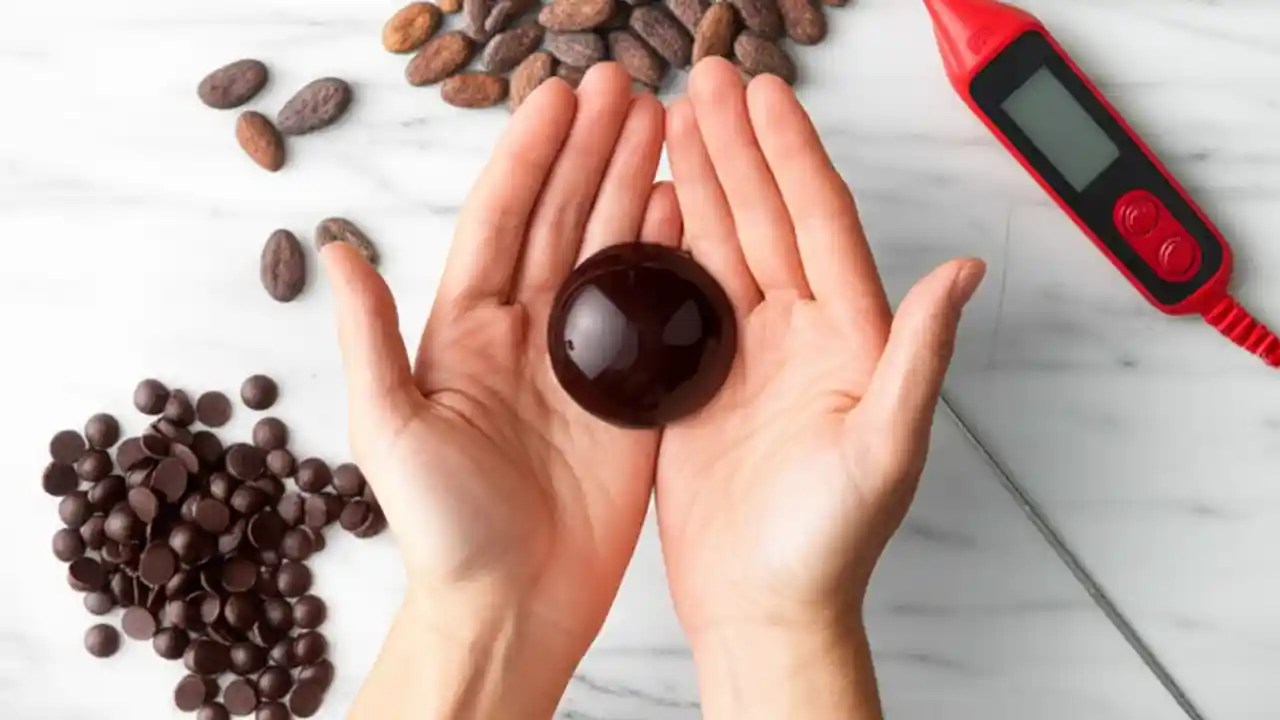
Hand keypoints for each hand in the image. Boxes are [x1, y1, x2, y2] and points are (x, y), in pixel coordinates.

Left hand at [325, 65, 680, 719]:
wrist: (511, 606)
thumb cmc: (444, 530)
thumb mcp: (389, 430)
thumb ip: (370, 339)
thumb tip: (337, 248)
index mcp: (467, 329)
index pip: (503, 220)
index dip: (530, 156)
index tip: (558, 99)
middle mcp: (527, 331)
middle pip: (564, 219)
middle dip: (594, 151)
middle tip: (626, 88)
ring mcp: (584, 358)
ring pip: (613, 252)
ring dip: (635, 186)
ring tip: (664, 125)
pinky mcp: (631, 394)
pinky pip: (655, 312)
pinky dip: (673, 257)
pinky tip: (690, 210)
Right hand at [657, 59, 985, 717]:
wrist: (763, 607)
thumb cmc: (828, 546)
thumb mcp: (887, 450)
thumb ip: (919, 357)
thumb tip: (963, 272)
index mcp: (848, 339)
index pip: (819, 224)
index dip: (792, 155)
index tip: (766, 96)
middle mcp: (797, 335)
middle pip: (766, 218)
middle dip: (737, 147)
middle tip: (705, 82)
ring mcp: (743, 354)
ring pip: (721, 246)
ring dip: (701, 181)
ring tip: (672, 122)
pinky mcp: (695, 381)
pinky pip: (678, 296)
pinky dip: (662, 245)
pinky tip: (648, 204)